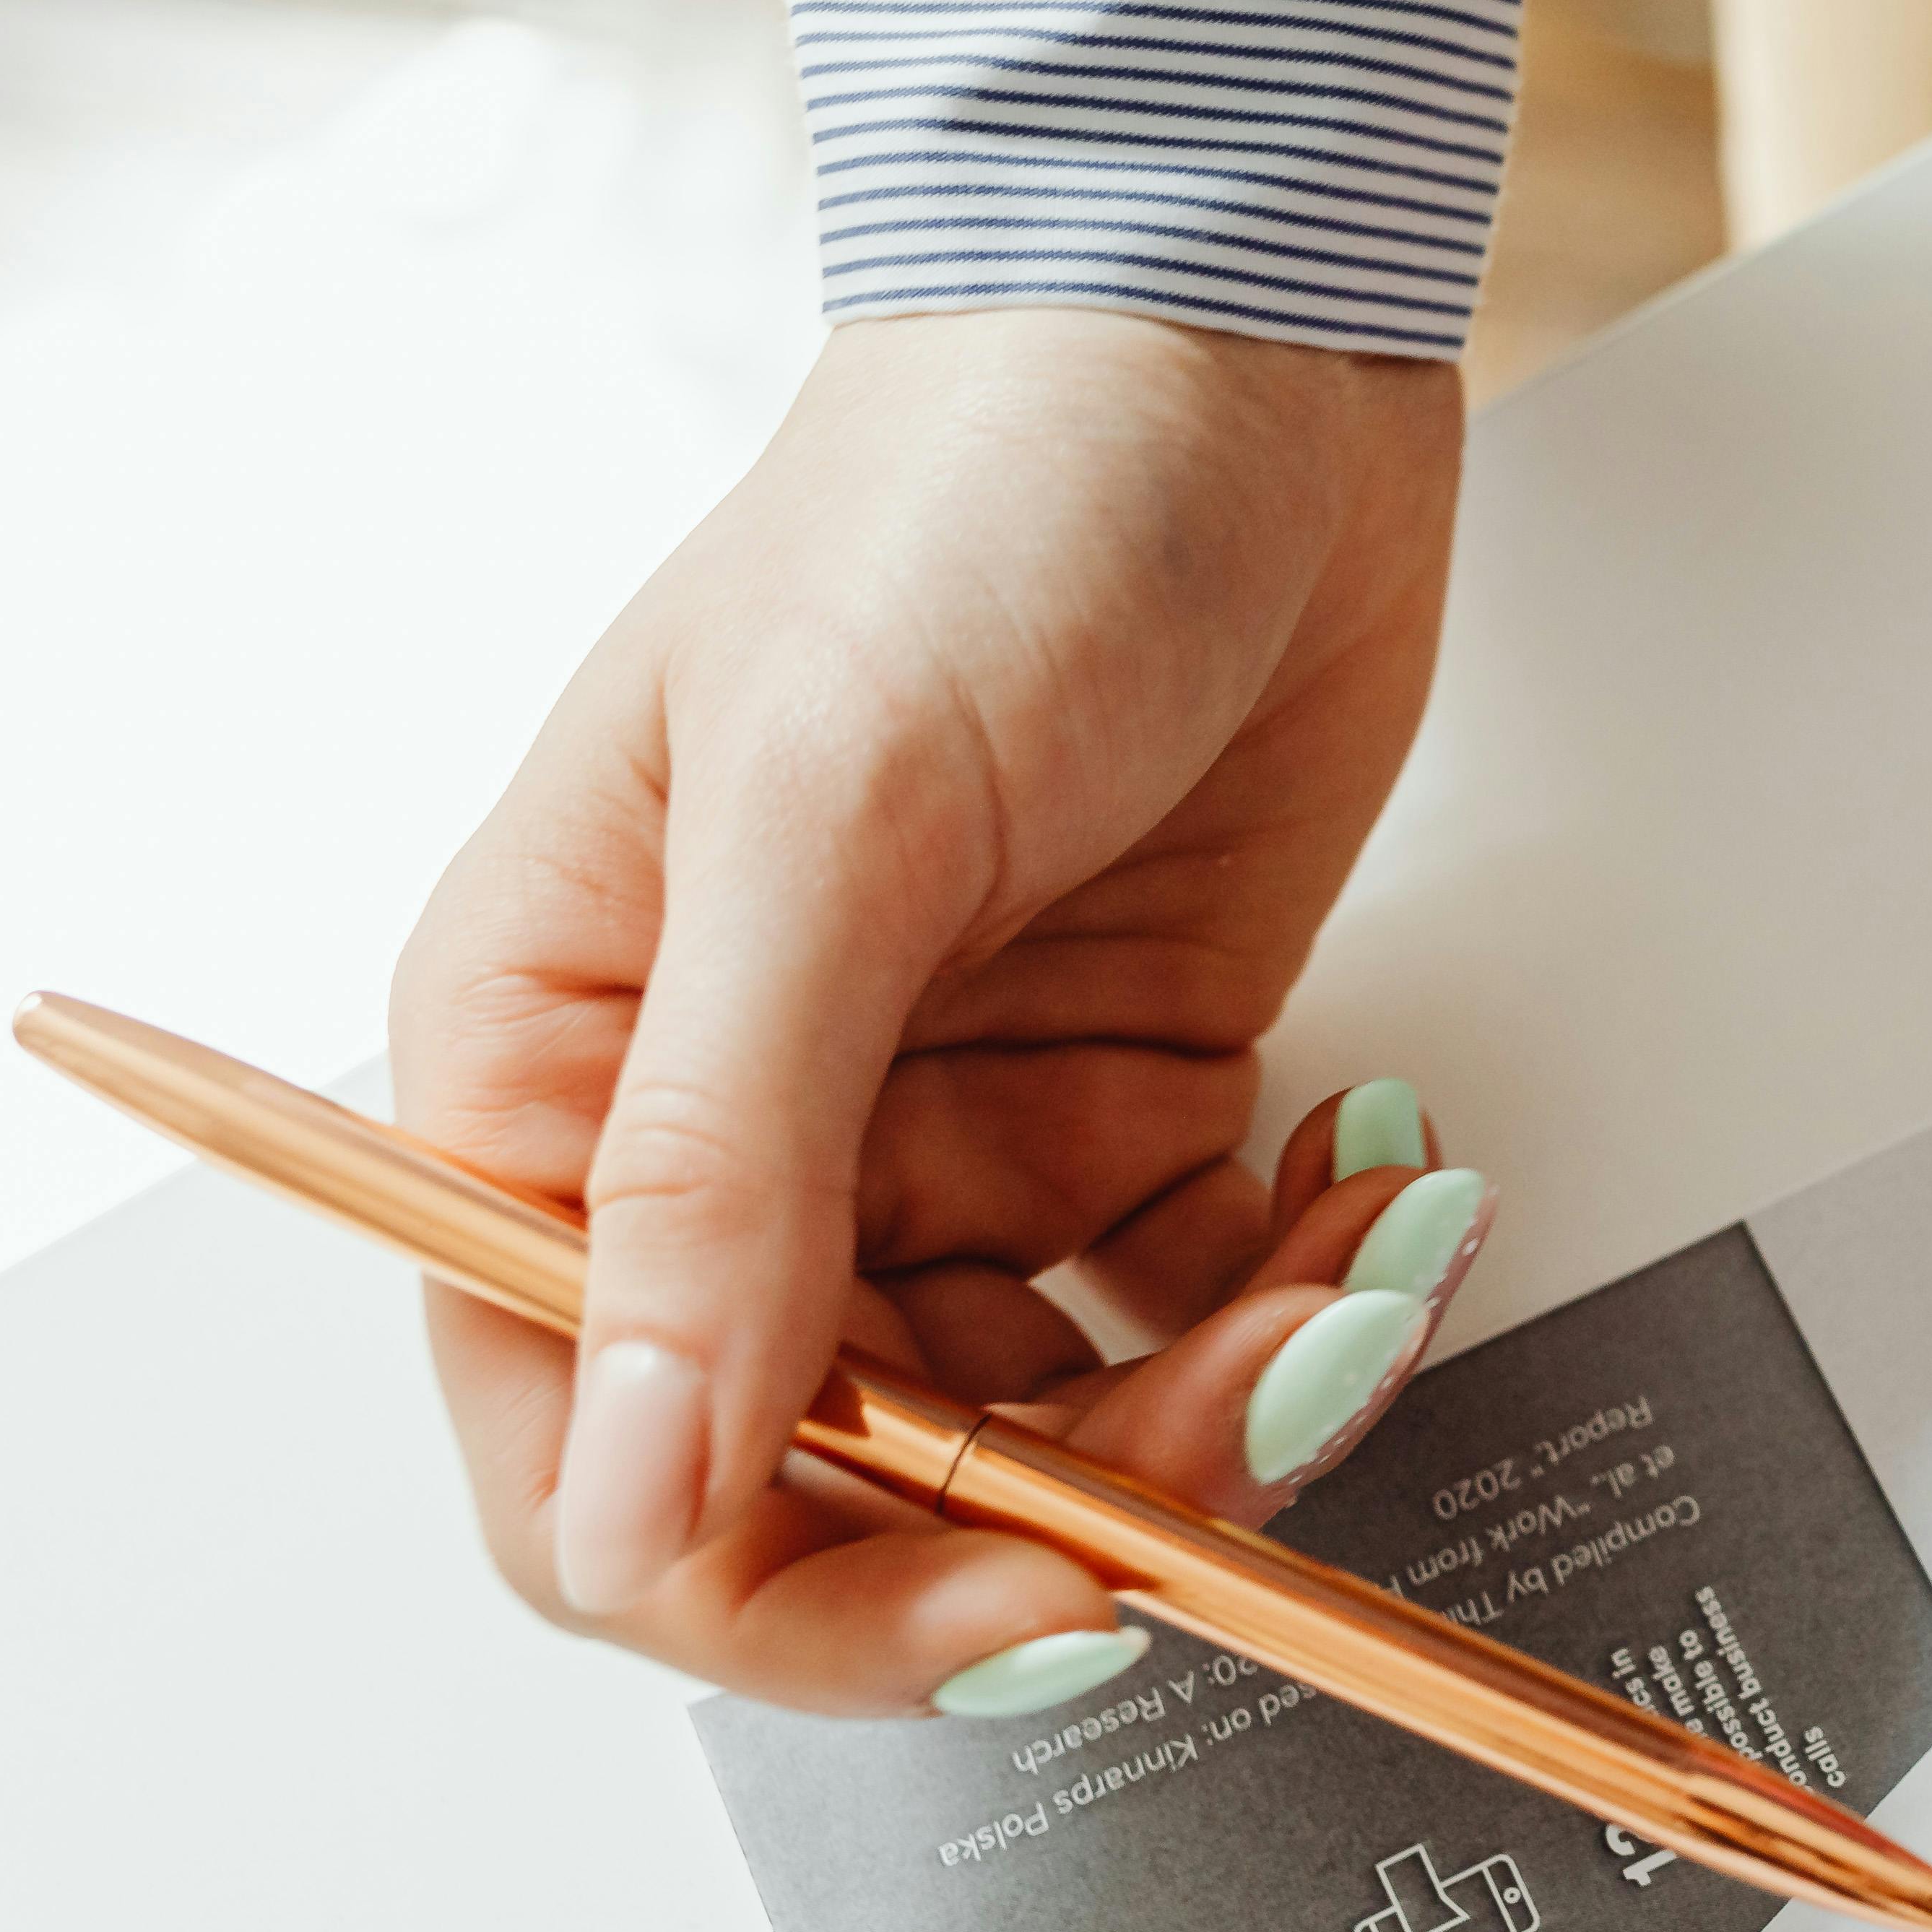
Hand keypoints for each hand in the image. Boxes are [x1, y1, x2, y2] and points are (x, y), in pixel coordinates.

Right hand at [391, 308, 1468, 1711]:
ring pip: (1066, 1419)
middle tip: (1273, 1392)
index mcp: (548, 1079)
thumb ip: (713, 1183)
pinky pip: (1200, 1304)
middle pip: (865, 1486)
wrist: (1230, 338)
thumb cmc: (979, 497)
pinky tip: (1383, 1165)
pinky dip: (1312, 1286)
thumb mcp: (827, 826)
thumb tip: (626, 1490)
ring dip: (1241, 1389)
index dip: (808, 1592)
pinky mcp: (1117, 1092)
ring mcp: (935, 1122)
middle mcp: (731, 1136)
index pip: (602, 1476)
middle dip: (1088, 1493)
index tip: (1028, 1593)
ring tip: (1368, 1245)